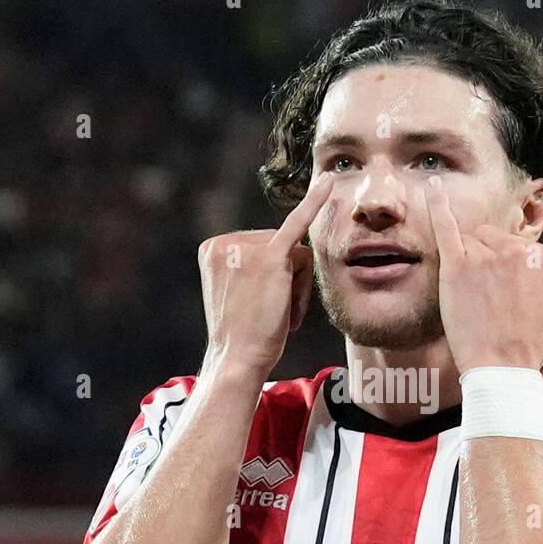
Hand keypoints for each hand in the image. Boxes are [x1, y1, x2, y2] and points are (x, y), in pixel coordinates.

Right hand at [197, 172, 332, 376]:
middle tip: (272, 313)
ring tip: (279, 314)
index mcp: (213, 247)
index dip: (271, 279)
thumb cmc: (243, 334)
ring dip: (297, 287)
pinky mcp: (271, 257)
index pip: (261, 248)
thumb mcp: (238, 292)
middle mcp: (226, 241)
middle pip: (281, 247)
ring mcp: (247, 247)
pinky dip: (314, 204)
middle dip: (287, 281)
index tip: (254, 307)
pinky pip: (297, 225)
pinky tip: (329, 184)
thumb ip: (249, 267)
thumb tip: (284, 252)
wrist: (238, 358)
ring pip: (296, 254)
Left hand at [424, 176, 542, 373]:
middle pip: (490, 238)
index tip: (498, 290)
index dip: (501, 268)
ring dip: (464, 263)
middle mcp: (517, 250)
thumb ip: (541, 291)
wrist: (501, 369)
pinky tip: (431, 187)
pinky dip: (437, 205)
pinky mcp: (458, 265)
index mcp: (542, 258)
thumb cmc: (524, 350)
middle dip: (482, 262)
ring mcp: (486, 255)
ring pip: (468, 242)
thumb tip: (534, 288)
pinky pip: (446, 227)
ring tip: (467, 296)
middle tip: (480, 296)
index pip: (513, 246)